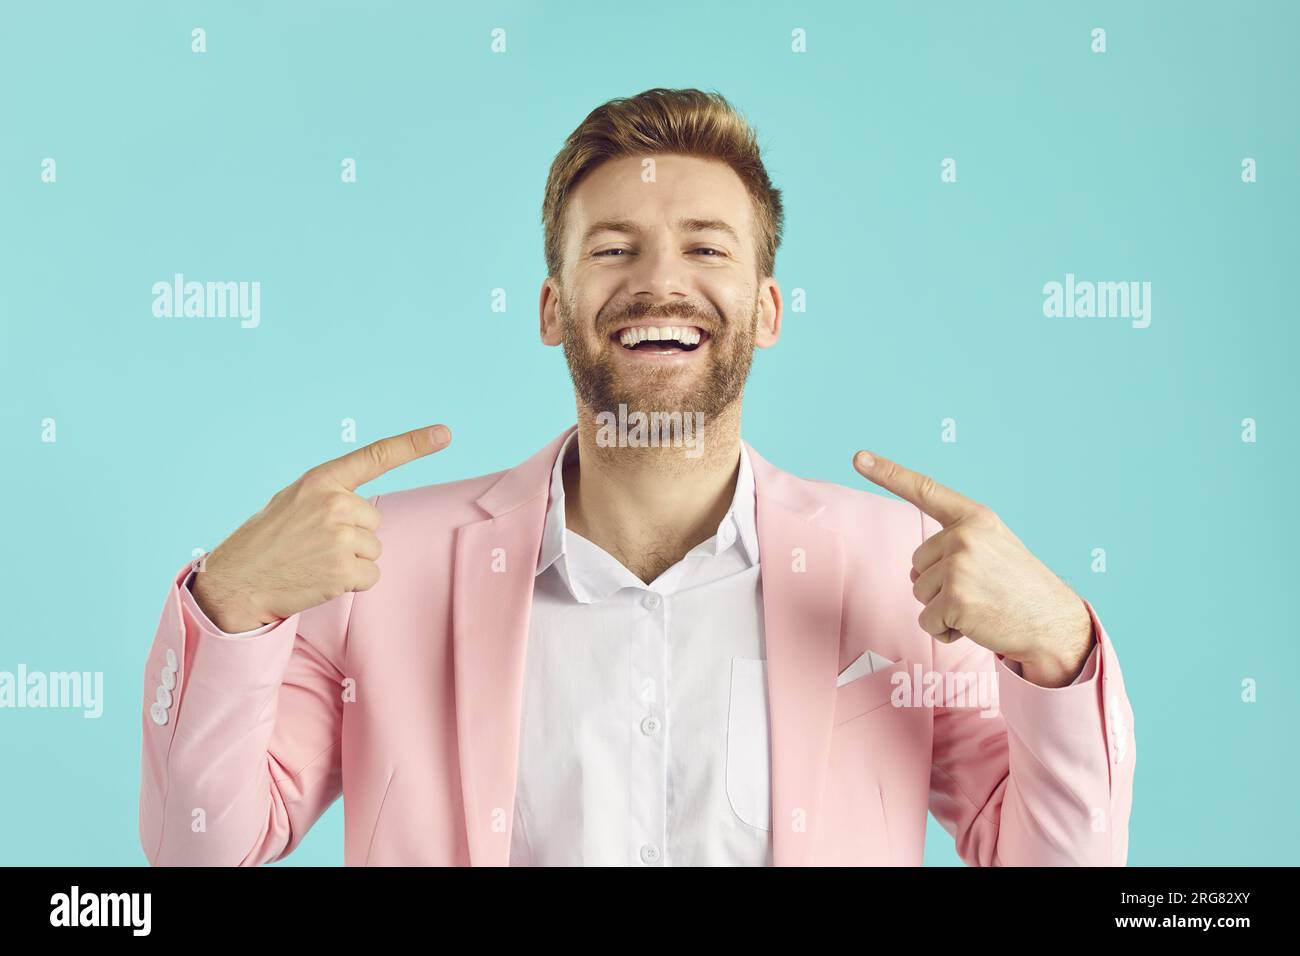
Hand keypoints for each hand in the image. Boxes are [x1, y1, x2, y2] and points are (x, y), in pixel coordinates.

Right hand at [191, 424, 452, 631]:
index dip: (414, 444)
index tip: (445, 433)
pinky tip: (320, 579)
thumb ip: (329, 496)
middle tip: (313, 545)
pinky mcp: (343, 569)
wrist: (236, 582)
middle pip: (374, 520)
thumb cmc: (266, 542)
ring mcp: (339, 536)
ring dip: (350, 562)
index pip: (375, 457)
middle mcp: (334, 503)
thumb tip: (362, 508)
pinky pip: (370, 576)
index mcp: (321, 480)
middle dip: (352, 536)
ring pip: (373, 549)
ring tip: (313, 562)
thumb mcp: (293, 501)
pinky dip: (351, 584)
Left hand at [852, 449, 1092, 684]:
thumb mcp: (993, 547)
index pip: (925, 490)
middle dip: (940, 584)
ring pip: (919, 592)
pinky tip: (977, 625)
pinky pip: (927, 621)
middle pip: (917, 562)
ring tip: (982, 606)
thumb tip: (916, 570)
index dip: (888, 473)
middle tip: (981, 590)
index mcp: (975, 517)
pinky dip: (946, 631)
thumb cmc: (1019, 587)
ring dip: (944, 608)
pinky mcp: (955, 600)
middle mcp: (965, 536)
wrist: (1054, 623)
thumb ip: (954, 545)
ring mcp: (959, 567)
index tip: (859, 457)